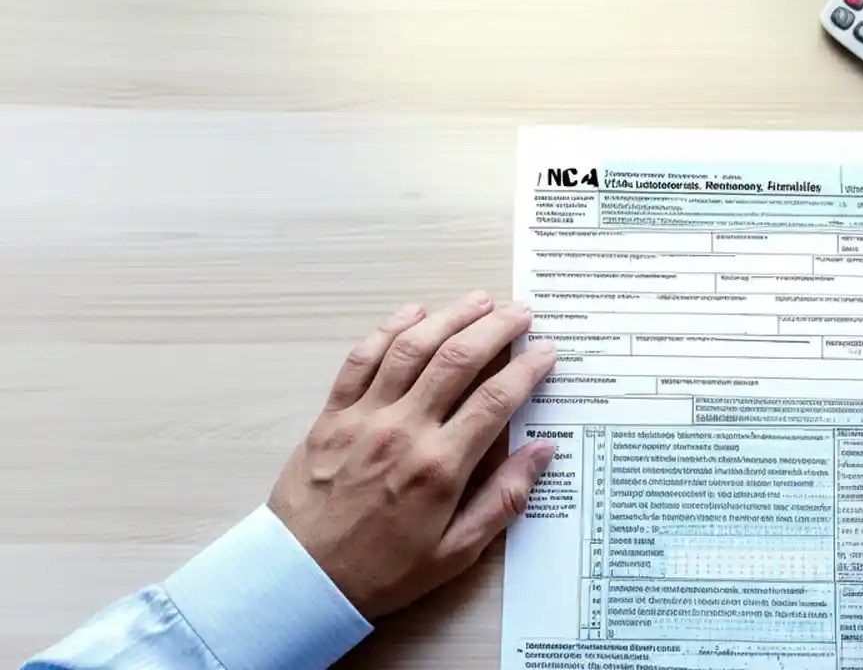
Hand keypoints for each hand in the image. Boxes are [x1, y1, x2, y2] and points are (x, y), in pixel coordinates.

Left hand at [267, 293, 556, 618]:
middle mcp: (404, 431)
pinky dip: (390, 330)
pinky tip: (413, 314)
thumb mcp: (455, 552)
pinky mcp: (332, 416)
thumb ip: (503, 499)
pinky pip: (363, 359)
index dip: (527, 368)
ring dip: (450, 317)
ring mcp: (364, 418)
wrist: (300, 578)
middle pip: (458, 359)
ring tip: (478, 301)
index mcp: (440, 466)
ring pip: (413, 348)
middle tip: (521, 312)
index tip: (546, 351)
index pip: (496, 399)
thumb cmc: (381, 572)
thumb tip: (542, 452)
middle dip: (496, 328)